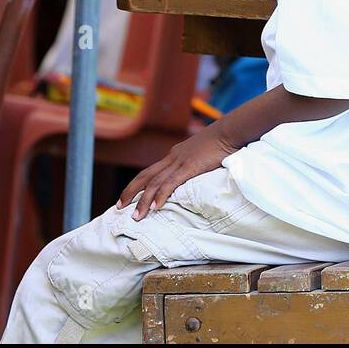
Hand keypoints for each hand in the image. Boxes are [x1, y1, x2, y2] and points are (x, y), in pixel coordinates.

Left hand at [116, 124, 239, 218]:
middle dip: (130, 192)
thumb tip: (198, 175)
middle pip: (145, 176)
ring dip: (143, 201)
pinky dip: (161, 195)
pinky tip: (155, 207)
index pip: (150, 171)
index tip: (128, 197)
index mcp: (175, 155)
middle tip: (118, 207)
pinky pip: (171, 183)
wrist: (230, 131)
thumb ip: (197, 164)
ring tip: (136, 216)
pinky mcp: (190, 167)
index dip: (137, 185)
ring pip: (155, 183)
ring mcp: (180, 162)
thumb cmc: (221, 141)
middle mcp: (173, 158)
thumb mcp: (203, 153)